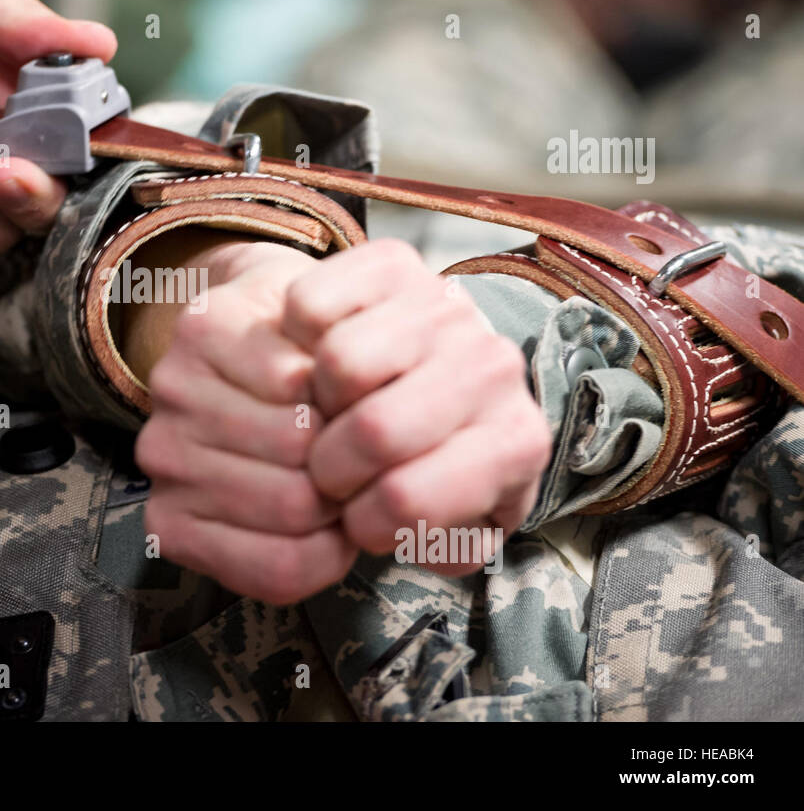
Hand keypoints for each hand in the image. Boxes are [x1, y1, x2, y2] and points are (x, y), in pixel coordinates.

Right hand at [136, 240, 356, 604]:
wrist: (254, 369)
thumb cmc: (304, 346)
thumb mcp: (327, 309)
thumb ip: (341, 337)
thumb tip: (340, 407)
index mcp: (205, 328)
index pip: (305, 385)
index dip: (358, 407)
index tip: (361, 408)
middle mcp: (171, 391)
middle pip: (299, 452)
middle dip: (349, 462)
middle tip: (360, 459)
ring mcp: (162, 457)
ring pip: (291, 511)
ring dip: (337, 511)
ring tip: (340, 489)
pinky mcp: (166, 523)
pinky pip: (272, 568)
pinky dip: (317, 559)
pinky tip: (324, 533)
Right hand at [282, 240, 550, 574]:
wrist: (424, 367)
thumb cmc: (429, 461)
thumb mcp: (449, 525)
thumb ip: (439, 547)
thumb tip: (420, 541)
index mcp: (516, 442)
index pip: (410, 499)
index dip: (363, 523)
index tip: (357, 523)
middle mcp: (492, 366)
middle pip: (375, 429)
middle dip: (328, 467)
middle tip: (327, 475)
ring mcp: (445, 308)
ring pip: (341, 363)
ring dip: (308, 403)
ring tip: (321, 420)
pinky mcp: (392, 263)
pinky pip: (310, 304)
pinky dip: (294, 339)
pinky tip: (313, 363)